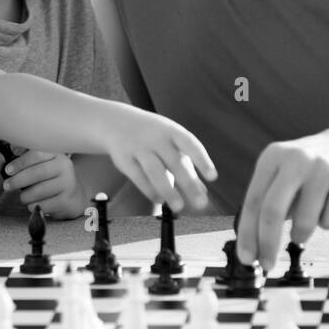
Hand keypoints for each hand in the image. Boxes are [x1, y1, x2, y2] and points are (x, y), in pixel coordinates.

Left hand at [0, 149, 84, 219]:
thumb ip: (10, 164)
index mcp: (55, 153)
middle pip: (39, 172)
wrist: (71, 195)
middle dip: (18, 180)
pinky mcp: (67, 200)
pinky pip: (45, 205)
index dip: (20, 161)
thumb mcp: (31, 168)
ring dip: (25, 196)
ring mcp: (68, 183)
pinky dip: (33, 206)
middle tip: (6, 186)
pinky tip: (34, 203)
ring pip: (41, 190)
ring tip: (23, 196)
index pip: (38, 153)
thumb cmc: (46, 178)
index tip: (7, 170)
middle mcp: (65, 165)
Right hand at [101, 107, 216, 212]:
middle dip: (188, 183)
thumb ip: (187, 164)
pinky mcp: (124, 159)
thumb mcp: (170, 141)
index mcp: (171, 131)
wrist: (115, 121)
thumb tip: (204, 189)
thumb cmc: (150, 133)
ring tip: (179, 207)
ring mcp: (138, 148)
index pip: (190, 144)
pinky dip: (149, 190)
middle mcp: (156, 138)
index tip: (213, 177)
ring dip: (168, 190)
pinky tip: (160, 199)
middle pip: (174, 161)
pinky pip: (138, 177)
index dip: (202, 160)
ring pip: (155, 170)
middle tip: (200, 203)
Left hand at [237, 134, 328, 271]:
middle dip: (268, 244)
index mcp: (272, 157)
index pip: (253, 201)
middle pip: (273, 210)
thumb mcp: (280, 176)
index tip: (247, 259)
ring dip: (301, 235)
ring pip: (304, 222)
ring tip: (306, 221)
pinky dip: (326, 223)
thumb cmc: (306, 172)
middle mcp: (295, 158)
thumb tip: (253, 251)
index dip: (248, 233)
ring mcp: (322, 168)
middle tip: (268, 265)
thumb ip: (264, 207)